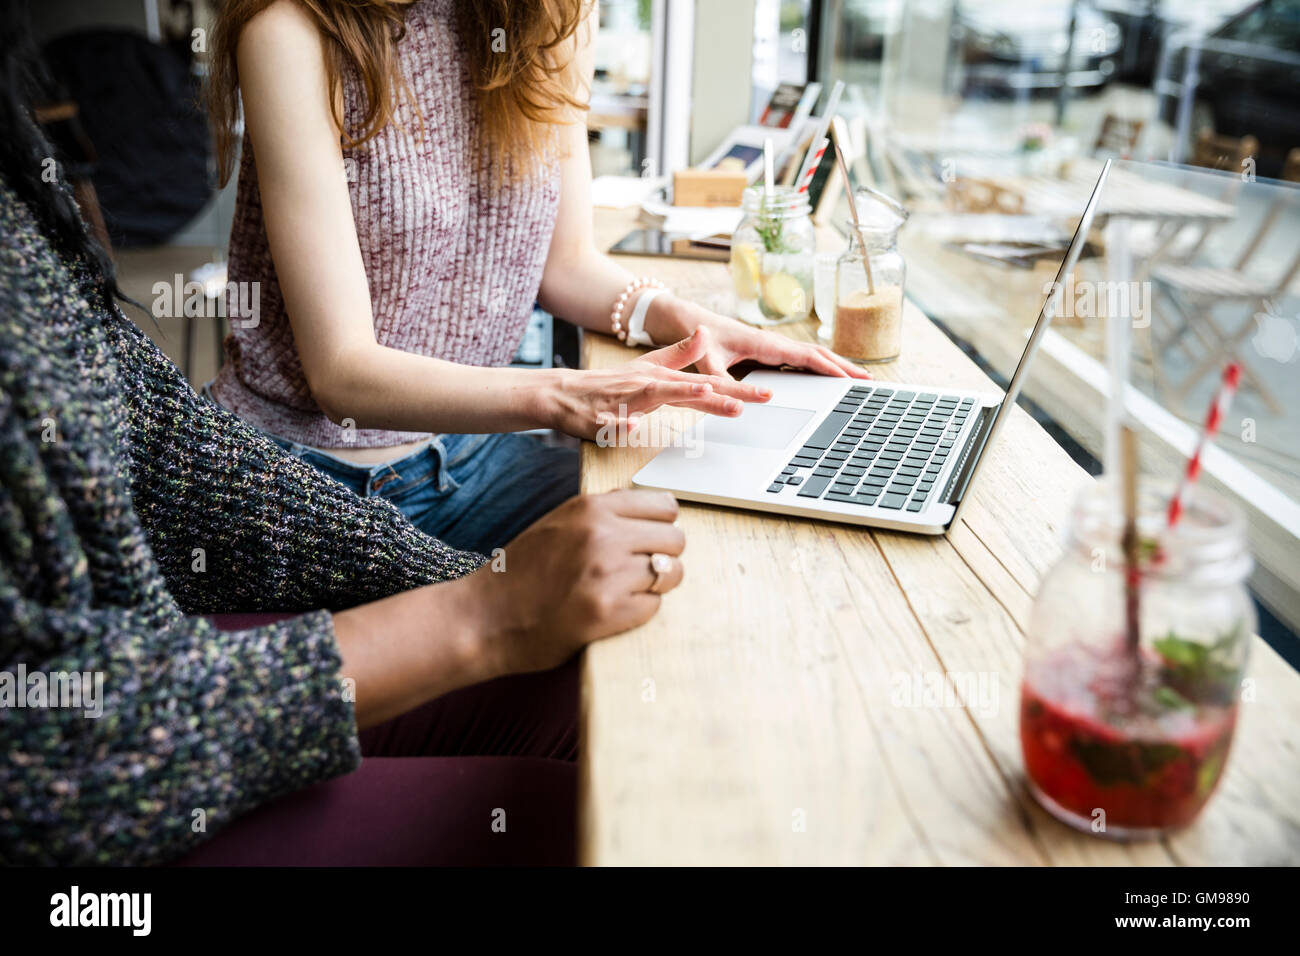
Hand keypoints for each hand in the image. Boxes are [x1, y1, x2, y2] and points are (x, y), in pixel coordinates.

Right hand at [466, 490, 686, 674]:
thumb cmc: (521, 572)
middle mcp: (602, 535)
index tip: (650, 540)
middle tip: (641, 571)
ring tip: (631, 592)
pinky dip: (641, 611)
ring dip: (657, 586)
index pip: (664, 504)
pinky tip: (616, 611)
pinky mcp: (607, 612)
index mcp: (591, 508)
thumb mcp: (559, 524)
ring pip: (671, 573)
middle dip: (664, 556)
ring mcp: (606, 574)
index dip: (662, 525)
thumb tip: (653, 513)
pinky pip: (654, 606)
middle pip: (675, 539)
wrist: (484, 617)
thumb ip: (602, 515)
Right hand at [544, 326, 772, 439]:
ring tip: (704, 393)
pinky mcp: (601, 417)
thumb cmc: (609, 384)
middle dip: (720, 395)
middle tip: (750, 401)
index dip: (735, 389)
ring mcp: (625, 400)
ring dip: (678, 394)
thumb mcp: (647, 366)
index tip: (765, 393)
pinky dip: (621, 425)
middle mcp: (647, 385)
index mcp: (661, 379)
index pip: (705, 385)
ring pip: (653, 396)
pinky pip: (611, 423)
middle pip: (688, 390)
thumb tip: (705, 334)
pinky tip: (632, 428)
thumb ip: (679, 354)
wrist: (564, 392)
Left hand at [644, 294, 870, 379]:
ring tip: (860, 381)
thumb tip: (737, 399)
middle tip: (869, 383)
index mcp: (766, 344)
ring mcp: (776, 346)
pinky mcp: (772, 351)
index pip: (805, 356)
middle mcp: (775, 343)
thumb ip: (721, 380)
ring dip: (837, 366)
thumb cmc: (702, 340)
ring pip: (813, 356)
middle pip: (818, 354)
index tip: (849, 379)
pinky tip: (832, 378)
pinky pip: (803, 359)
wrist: (693, 323)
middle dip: (844, 367)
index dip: (829, 368)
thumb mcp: (708, 363)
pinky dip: (822, 366)